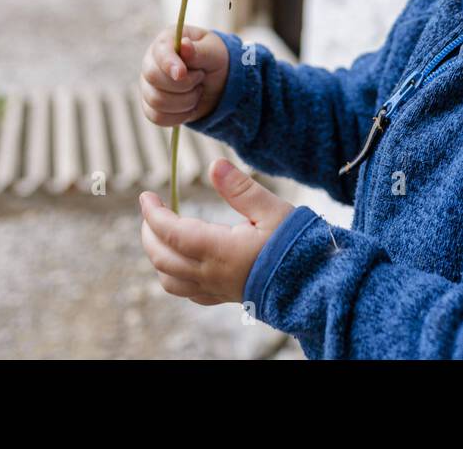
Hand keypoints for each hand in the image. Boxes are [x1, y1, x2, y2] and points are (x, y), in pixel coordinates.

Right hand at [139, 25, 229, 126]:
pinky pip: (157, 117)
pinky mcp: (151, 106)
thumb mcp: (214, 52)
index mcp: (166, 42)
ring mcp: (148, 85)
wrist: (216, 81)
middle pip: (153, 77)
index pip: (159, 52)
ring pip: (156, 100)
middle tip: (201, 77)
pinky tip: (191, 106)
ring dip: (185, 101)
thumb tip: (184, 44)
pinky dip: (179, 116)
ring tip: (198, 90)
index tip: (182, 74)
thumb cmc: (213, 59)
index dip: (169, 64)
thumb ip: (199, 50)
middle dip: (183, 84)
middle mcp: (151, 62)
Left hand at [140, 158, 297, 305]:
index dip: (153, 214)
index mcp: (220, 250)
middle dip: (149, 232)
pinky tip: (183, 260)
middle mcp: (212, 274)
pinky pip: (187, 292)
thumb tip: (214, 165)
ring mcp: (217, 289)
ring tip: (162, 234)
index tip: (147, 196)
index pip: (171, 233)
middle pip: (162, 258)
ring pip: (169, 280)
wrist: (316, 284)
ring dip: (158, 256)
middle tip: (152, 210)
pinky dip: (174, 275)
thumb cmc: (297, 244)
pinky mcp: (225, 297)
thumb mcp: (273, 209)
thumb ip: (241, 189)